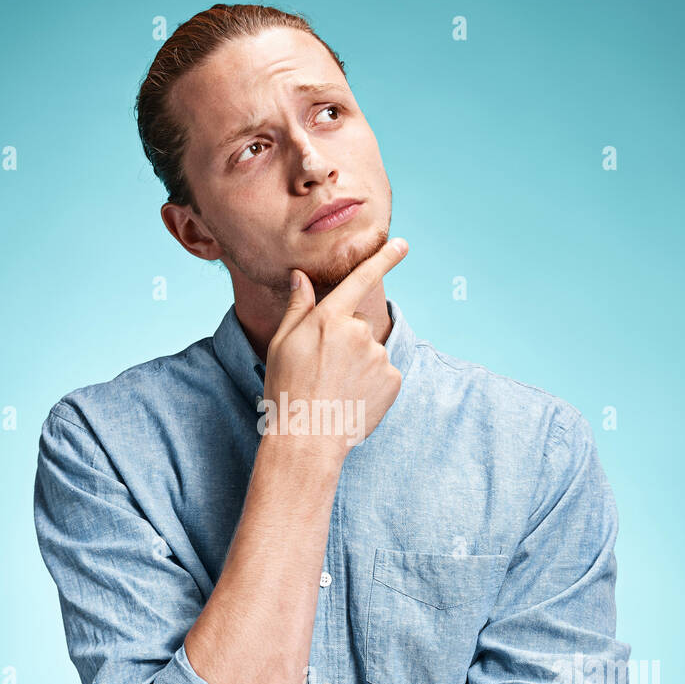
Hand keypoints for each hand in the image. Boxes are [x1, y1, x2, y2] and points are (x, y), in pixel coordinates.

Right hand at [262, 237, 408, 458]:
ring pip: (370, 352)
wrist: (308, 438)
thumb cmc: (287, 390)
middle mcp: (358, 332)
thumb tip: (301, 277)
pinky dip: (371, 383)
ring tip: (335, 388)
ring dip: (357, 364)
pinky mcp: (393, 380)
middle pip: (357, 326)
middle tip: (322, 369)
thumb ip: (298, 307)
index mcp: (329, 318)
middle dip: (345, 341)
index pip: (360, 279)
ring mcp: (378, 356)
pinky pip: (383, 373)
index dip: (384, 258)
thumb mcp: (282, 344)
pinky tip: (352, 398)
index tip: (402, 244)